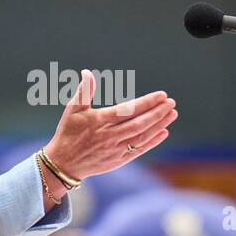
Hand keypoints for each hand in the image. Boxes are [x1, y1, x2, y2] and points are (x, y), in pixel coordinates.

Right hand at [44, 69, 176, 179]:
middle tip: (171, 103)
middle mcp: (109, 136)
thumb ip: (84, 91)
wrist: (64, 163)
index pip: (127, 110)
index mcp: (99, 121)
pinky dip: (152, 141)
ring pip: (141, 136)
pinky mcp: (118, 160)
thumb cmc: (68, 132)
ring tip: (172, 114)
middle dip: (157, 113)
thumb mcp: (72, 110)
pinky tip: (164, 132)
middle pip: (138, 123)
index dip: (146, 103)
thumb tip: (87, 72)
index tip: (161, 95)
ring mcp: (115, 150)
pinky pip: (139, 150)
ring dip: (159, 125)